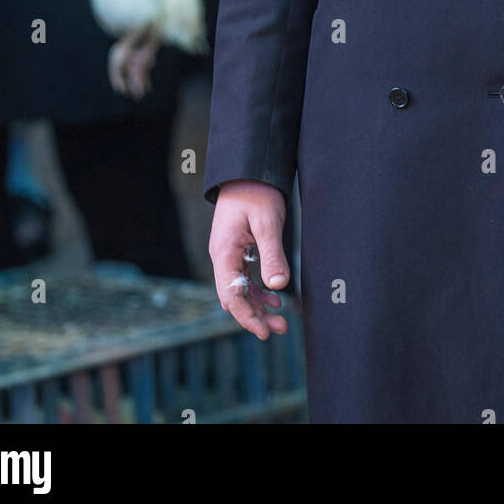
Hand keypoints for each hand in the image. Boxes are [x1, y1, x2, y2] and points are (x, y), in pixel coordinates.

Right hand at [209, 181, 289, 340]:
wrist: (248, 171)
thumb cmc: (256, 192)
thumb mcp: (267, 222)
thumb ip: (272, 253)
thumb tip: (278, 284)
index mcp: (224, 252)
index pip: (231, 294)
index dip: (247, 316)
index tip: (264, 331)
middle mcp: (223, 257)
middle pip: (234, 297)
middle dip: (254, 316)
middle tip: (279, 330)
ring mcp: (229, 254)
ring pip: (241, 290)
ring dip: (259, 306)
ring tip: (281, 320)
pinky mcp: (238, 250)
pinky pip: (245, 278)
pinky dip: (259, 291)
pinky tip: (276, 299)